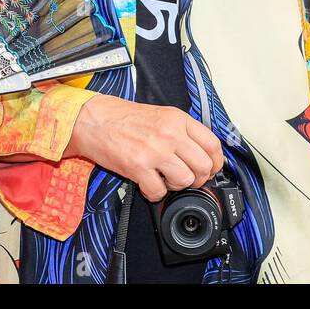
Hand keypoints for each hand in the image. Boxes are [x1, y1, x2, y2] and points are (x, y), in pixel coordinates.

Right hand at [66, 94, 224, 201]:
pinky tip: (148, 184)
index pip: (212, 144)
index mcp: (178, 119)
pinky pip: (159, 191)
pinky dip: (155, 193)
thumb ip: (183, 131)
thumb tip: (202, 153)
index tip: (211, 169)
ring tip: (164, 179)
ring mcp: (155, 151)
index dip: (216, 162)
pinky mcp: (138, 167)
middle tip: (187, 178)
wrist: (93, 120)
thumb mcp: (162, 114)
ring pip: (185, 181)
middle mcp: (170, 134)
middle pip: (204, 166)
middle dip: (198, 178)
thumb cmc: (124, 118)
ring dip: (176, 186)